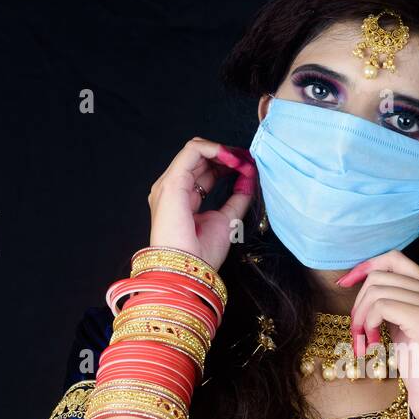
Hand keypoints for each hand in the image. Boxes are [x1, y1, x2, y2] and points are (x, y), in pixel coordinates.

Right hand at [148, 137, 256, 271]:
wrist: (188, 268)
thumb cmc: (201, 253)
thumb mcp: (227, 220)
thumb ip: (237, 198)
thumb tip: (249, 178)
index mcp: (182, 198)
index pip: (204, 170)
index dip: (226, 165)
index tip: (247, 167)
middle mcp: (173, 188)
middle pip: (200, 157)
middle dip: (226, 155)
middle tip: (248, 160)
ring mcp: (169, 183)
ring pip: (196, 149)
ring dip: (223, 151)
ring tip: (243, 160)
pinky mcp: (172, 182)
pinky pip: (193, 151)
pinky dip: (215, 150)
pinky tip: (232, 160)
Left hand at [337, 249, 418, 418]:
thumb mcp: (403, 328)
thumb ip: (392, 304)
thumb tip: (363, 285)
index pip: (394, 258)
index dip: (366, 267)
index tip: (345, 284)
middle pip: (380, 275)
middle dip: (359, 303)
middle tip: (358, 333)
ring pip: (377, 289)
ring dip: (361, 317)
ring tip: (365, 342)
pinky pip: (381, 306)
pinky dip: (368, 325)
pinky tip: (374, 345)